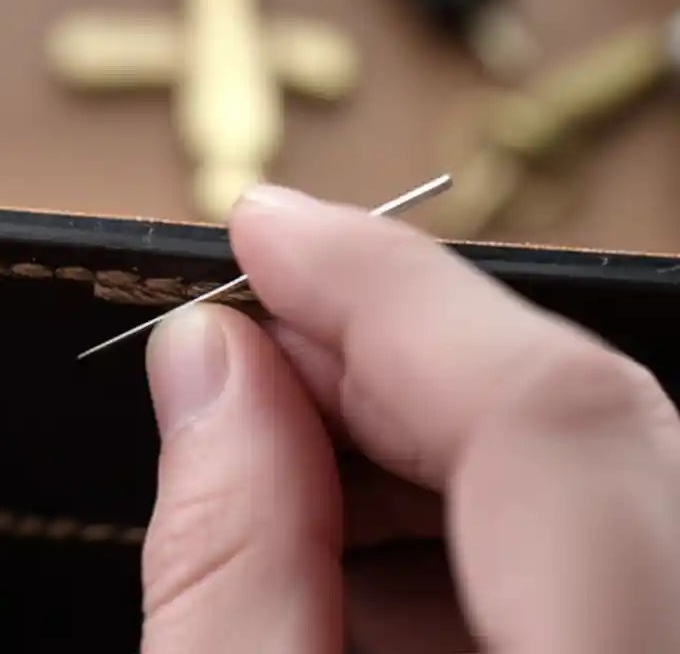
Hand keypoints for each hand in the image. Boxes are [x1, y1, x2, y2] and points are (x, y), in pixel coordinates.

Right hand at [141, 185, 679, 651]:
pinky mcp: (655, 649)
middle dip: (381, 362)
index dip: (390, 292)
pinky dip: (462, 531)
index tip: (265, 232)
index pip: (547, 414)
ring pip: (591, 475)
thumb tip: (208, 363)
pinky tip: (354, 571)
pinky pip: (605, 552)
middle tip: (247, 352)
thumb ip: (225, 566)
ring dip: (413, 452)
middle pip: (578, 424)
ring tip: (275, 480)